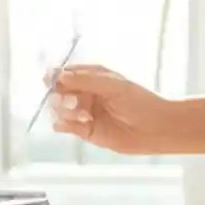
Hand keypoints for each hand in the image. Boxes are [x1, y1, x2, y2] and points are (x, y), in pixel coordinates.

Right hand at [48, 65, 175, 153]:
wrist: (154, 129)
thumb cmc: (137, 102)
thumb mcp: (112, 85)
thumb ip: (85, 80)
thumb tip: (58, 75)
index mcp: (92, 78)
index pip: (65, 73)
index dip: (55, 76)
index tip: (50, 79)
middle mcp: (85, 94)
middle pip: (58, 92)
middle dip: (59, 95)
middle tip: (71, 101)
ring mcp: (83, 112)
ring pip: (59, 109)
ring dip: (64, 111)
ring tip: (82, 116)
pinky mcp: (84, 131)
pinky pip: (64, 126)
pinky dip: (63, 125)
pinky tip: (73, 124)